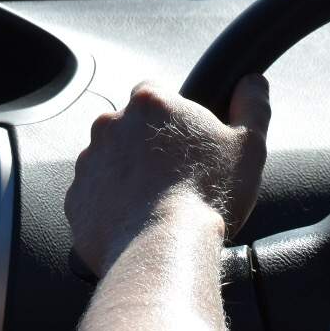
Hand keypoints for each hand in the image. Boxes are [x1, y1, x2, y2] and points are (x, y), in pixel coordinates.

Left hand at [66, 76, 269, 277]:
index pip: (155, 92)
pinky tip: (136, 223)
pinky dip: (111, 207)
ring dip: (127, 176)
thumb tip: (253, 83)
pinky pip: (94, 198)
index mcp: (149, 103)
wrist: (163, 247)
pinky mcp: (76, 199)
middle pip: (128, 127)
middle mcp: (110, 125)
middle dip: (146, 146)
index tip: (184, 141)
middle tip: (173, 176)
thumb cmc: (206, 194)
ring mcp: (88, 162)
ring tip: (155, 204)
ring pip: (109, 162)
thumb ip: (252, 105)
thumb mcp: (248, 145)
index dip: (171, 115)